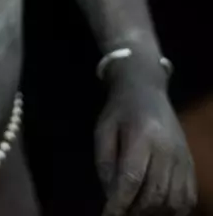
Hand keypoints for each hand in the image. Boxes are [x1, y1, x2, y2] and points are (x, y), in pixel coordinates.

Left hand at [96, 78, 195, 215]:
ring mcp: (183, 157)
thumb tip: (111, 196)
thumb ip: (105, 163)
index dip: (120, 202)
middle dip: (136, 210)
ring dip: (154, 212)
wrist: (146, 90)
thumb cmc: (120, 110)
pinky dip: (174, 210)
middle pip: (155, 192)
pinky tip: (158, 207)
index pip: (132, 177)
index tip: (109, 215)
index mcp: (142, 135)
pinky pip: (188, 197)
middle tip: (122, 211)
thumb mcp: (103, 129)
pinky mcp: (190, 163)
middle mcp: (167, 148)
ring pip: (173, 200)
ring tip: (138, 209)